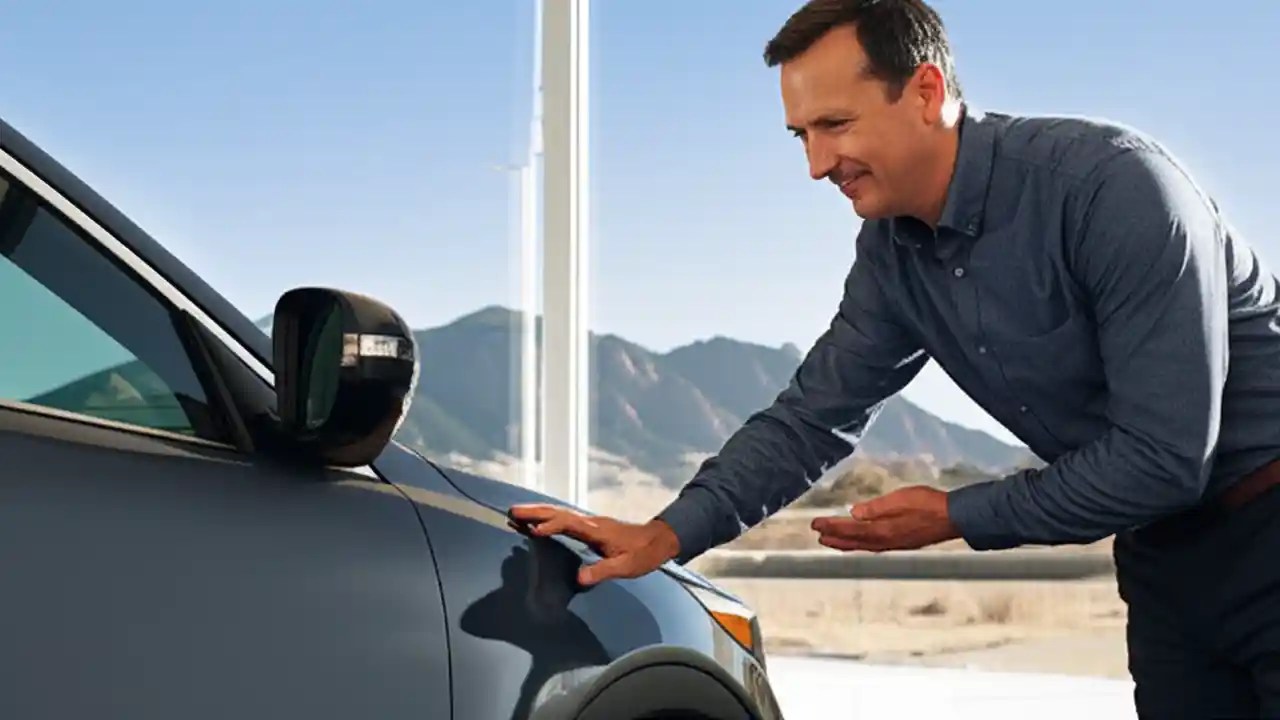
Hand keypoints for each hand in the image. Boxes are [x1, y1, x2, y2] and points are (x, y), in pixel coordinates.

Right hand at [507, 504, 681, 585]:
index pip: (569, 524)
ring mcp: (589, 523)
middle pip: (559, 513)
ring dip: (538, 513)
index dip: (551, 525)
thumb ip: (602, 571)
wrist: (657, 541)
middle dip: (535, 512)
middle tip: (512, 512)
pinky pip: (564, 520)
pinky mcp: (589, 527)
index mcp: (597, 530)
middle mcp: (591, 523)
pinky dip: (548, 519)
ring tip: (516, 514)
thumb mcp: (625, 567)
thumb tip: (579, 579)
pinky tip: (537, 523)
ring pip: (559, 513)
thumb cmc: (643, 555)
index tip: (533, 530)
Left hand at [811, 485, 958, 551]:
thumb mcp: (899, 499)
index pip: (850, 529)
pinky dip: (860, 544)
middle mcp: (885, 541)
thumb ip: (876, 508)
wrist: (954, 517)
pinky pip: (873, 546)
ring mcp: (894, 544)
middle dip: (835, 538)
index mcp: (882, 530)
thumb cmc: (927, 503)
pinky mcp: (901, 542)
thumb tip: (853, 514)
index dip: (831, 527)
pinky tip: (861, 541)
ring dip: (845, 543)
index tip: (815, 524)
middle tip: (818, 535)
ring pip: (863, 546)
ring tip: (831, 541)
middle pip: (854, 542)